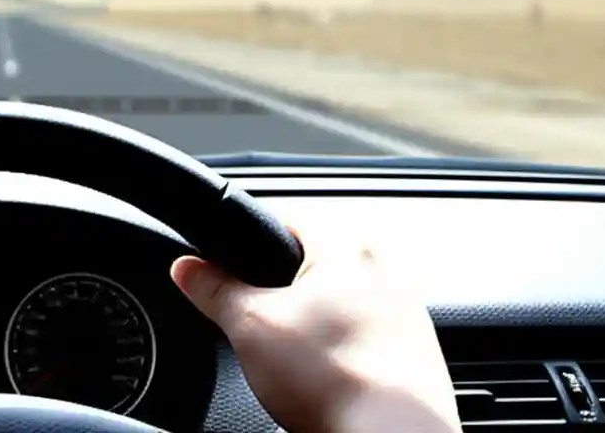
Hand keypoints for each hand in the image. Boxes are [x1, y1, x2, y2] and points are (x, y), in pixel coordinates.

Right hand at [170, 227, 459, 432]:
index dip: (250, 248)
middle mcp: (386, 270)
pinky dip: (345, 353)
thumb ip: (213, 290)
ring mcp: (408, 313)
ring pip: (343, 306)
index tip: (232, 274)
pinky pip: (367, 341)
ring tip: (297, 359)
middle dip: (285, 294)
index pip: (285, 224)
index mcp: (346, 247)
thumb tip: (186, 268)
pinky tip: (328, 378)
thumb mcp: (249, 327)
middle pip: (314, 269)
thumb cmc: (332, 379)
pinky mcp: (418, 353)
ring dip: (319, 325)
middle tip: (264, 326)